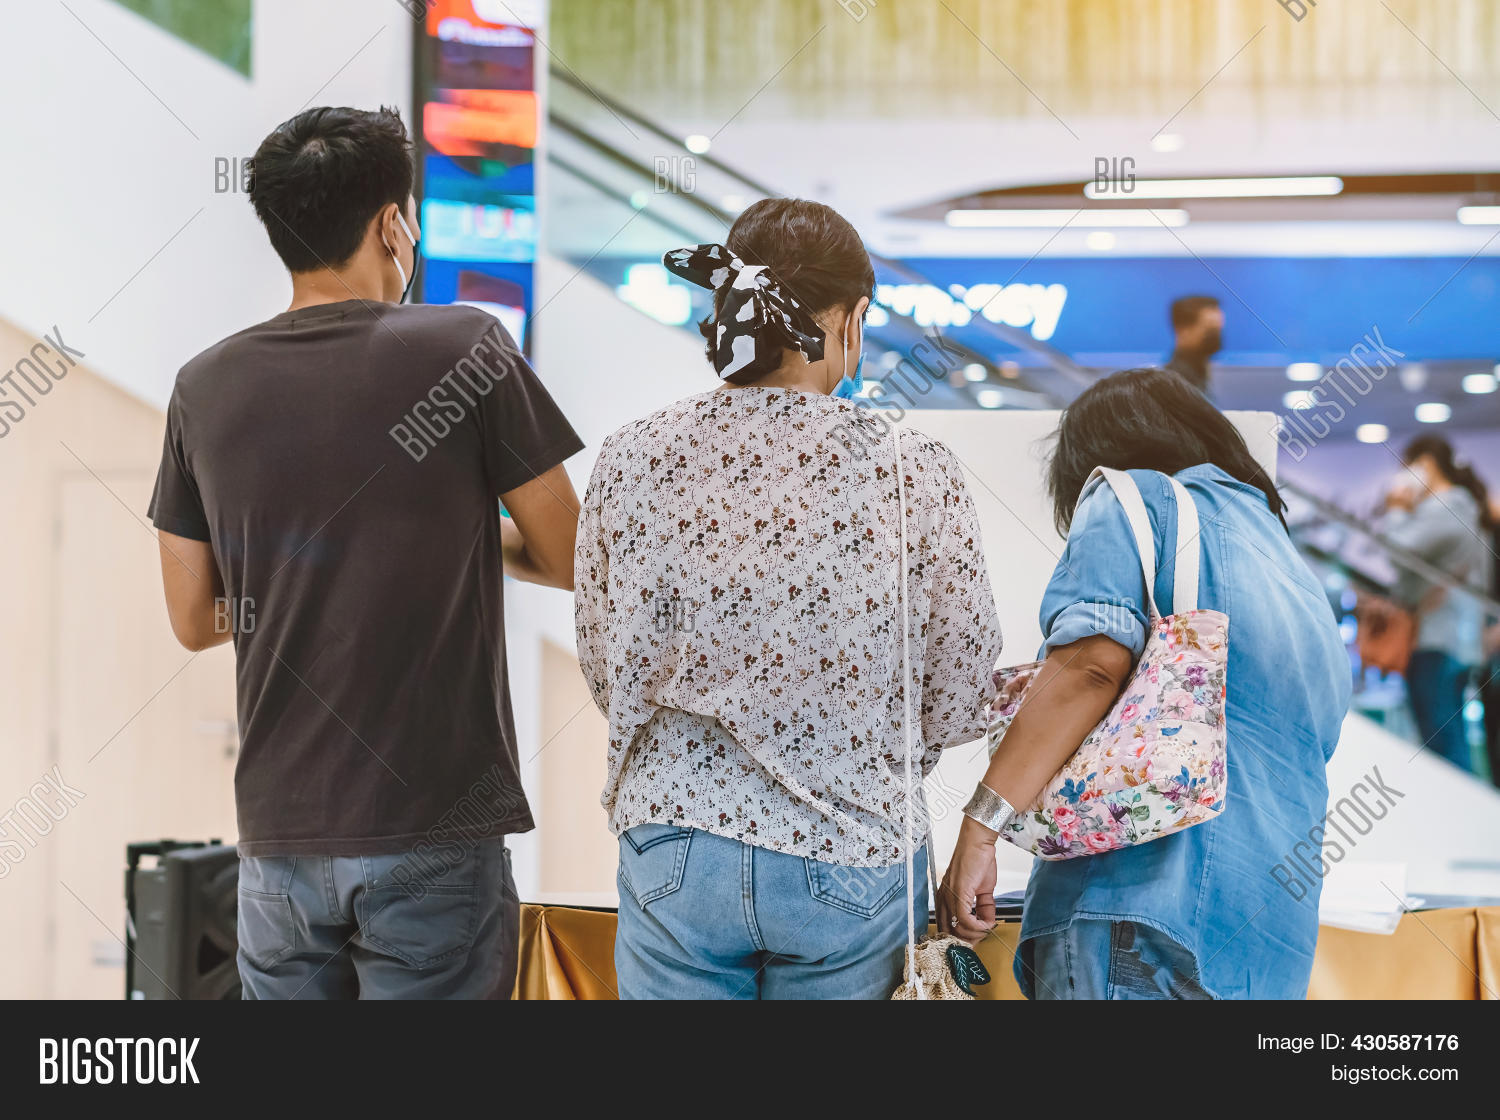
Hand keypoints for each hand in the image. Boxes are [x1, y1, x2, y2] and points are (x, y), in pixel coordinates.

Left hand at [937, 816, 998, 942]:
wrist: (978, 843)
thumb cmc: (977, 861)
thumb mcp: (982, 890)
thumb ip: (983, 908)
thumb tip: (987, 923)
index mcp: (945, 899)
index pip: (946, 928)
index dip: (961, 938)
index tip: (975, 942)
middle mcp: (943, 899)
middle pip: (950, 933)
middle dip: (968, 940)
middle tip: (983, 937)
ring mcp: (949, 897)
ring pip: (957, 929)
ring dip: (976, 934)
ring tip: (987, 927)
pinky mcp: (958, 894)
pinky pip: (965, 919)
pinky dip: (978, 926)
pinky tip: (987, 923)